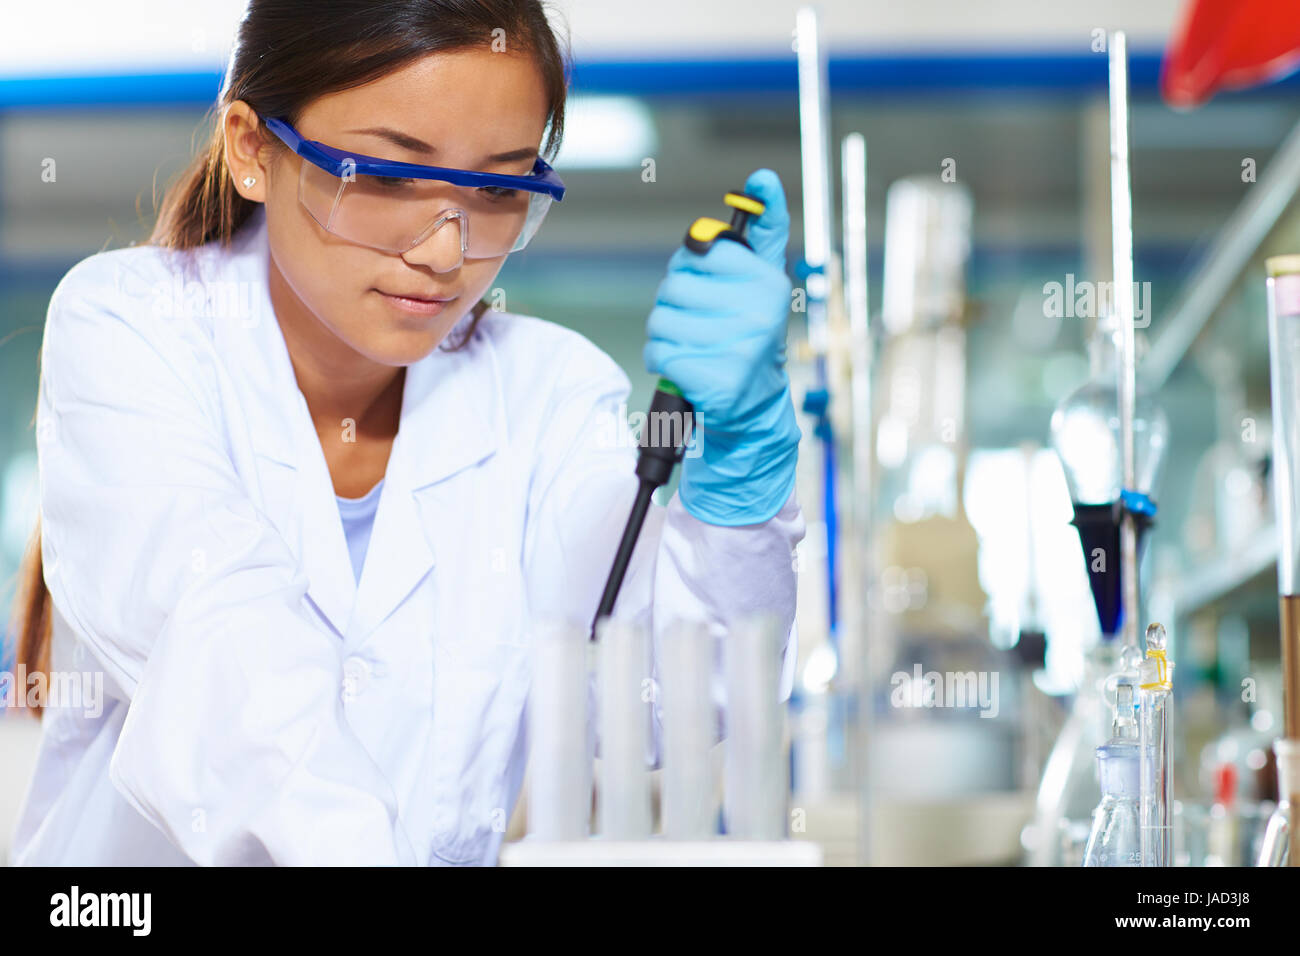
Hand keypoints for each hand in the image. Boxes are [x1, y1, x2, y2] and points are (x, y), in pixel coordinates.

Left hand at [643, 168, 800, 525]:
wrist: (754, 407)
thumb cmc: (749, 335)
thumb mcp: (762, 280)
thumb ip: (762, 230)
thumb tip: (762, 178)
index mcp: (769, 283)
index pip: (697, 252)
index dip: (692, 270)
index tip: (712, 289)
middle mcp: (760, 314)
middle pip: (674, 287)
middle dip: (676, 305)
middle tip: (701, 325)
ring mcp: (739, 349)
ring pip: (661, 320)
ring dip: (667, 335)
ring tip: (694, 347)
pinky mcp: (715, 381)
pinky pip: (659, 352)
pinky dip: (664, 361)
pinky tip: (687, 367)